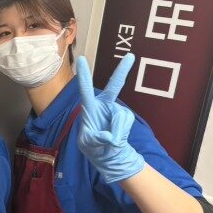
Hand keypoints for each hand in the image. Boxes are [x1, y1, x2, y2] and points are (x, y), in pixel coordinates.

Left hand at [76, 54, 144, 183]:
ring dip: (117, 132)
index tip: (82, 59)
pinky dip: (121, 134)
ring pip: (121, 117)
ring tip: (109, 141)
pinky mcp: (125, 117)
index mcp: (89, 108)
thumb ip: (96, 139)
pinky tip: (116, 140)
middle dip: (122, 70)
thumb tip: (108, 137)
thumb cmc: (93, 147)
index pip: (85, 89)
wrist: (109, 156)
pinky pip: (126, 124)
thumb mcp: (88, 144)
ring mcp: (116, 110)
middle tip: (131, 56)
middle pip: (114, 86)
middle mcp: (104, 105)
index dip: (84, 75)